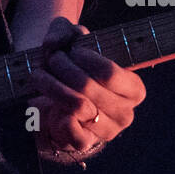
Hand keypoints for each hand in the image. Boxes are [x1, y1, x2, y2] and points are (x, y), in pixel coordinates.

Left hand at [33, 16, 145, 156]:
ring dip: (51, 85)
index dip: (84, 57)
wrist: (60, 94)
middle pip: (87, 86)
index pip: (109, 72)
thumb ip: (63, 31)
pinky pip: (72, 131)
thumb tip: (54, 44)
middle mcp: (126, 113)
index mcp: (134, 88)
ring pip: (76, 106)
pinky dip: (56, 112)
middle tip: (51, 60)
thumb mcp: (71, 39)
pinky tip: (48, 100)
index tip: (72, 50)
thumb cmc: (74, 64)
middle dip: (62, 67)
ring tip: (41, 74)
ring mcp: (107, 131)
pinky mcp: (87, 142)